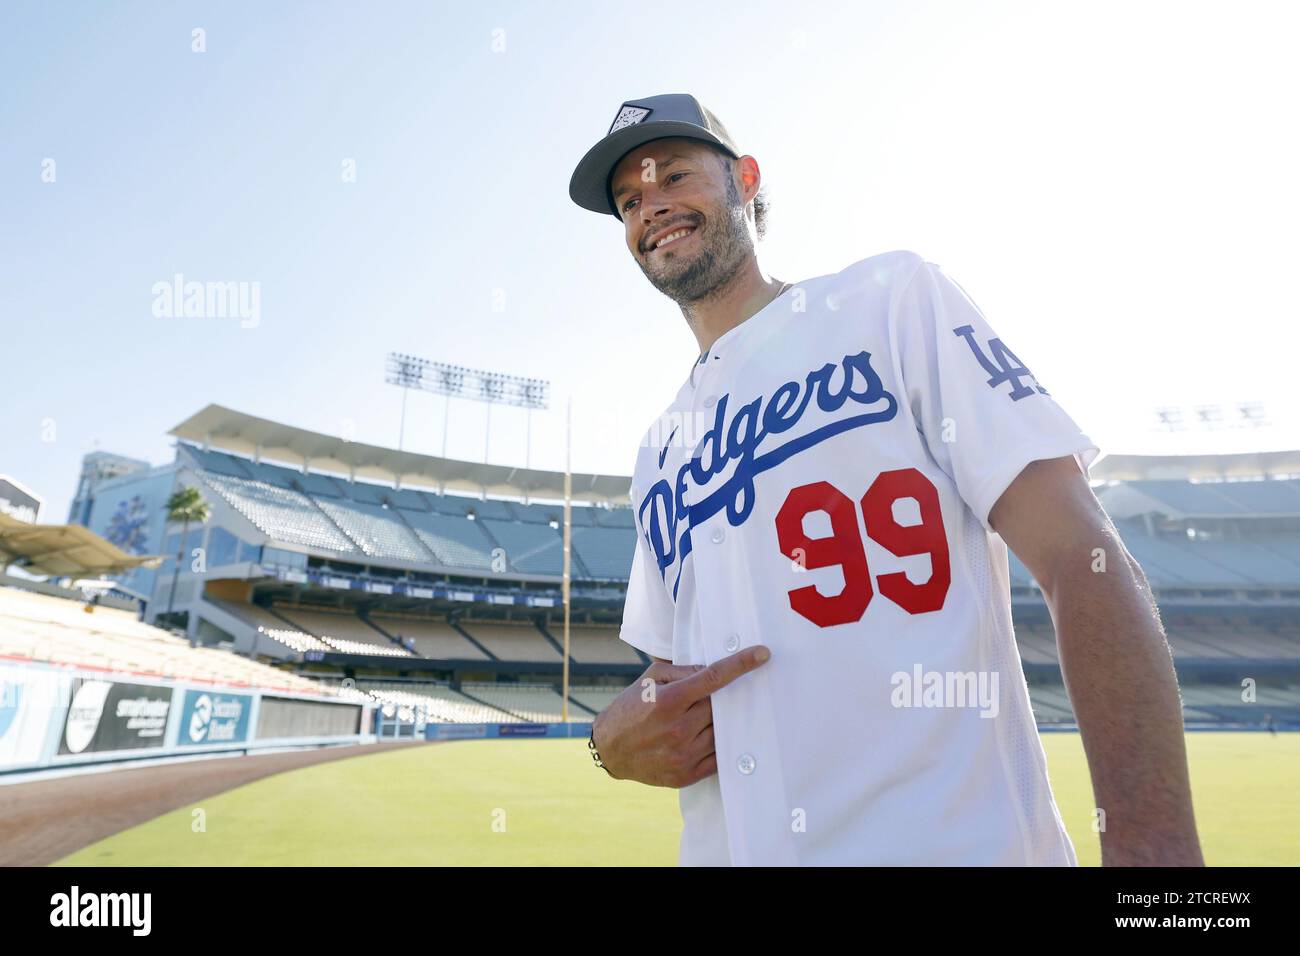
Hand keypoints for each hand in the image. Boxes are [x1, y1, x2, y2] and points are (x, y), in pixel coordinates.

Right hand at [591, 646, 770, 787]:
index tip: (762, 654)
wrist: (611, 749)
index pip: (713, 678)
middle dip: (725, 698)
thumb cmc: (632, 707)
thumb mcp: (651, 678)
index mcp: (669, 700)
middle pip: (721, 706)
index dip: (741, 664)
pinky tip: (710, 736)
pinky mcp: (687, 774)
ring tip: (706, 718)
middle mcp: (678, 728)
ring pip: (723, 732)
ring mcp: (684, 754)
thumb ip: (683, 671)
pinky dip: (720, 744)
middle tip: (722, 695)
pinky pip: (718, 757)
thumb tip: (713, 670)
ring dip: (722, 722)